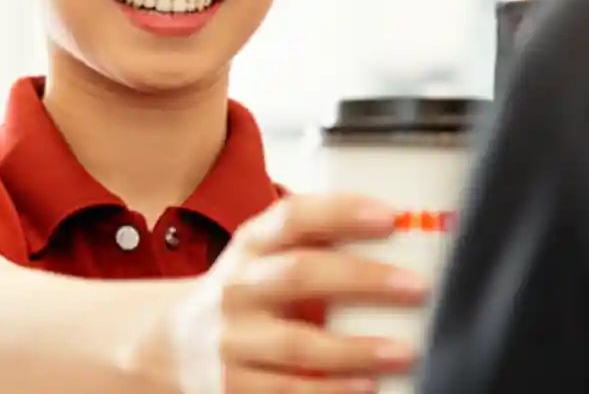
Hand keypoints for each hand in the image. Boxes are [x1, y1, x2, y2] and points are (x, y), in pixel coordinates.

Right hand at [161, 194, 426, 392]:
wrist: (172, 344)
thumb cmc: (246, 295)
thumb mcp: (264, 258)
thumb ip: (315, 244)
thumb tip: (405, 236)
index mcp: (250, 247)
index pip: (292, 217)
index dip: (340, 211)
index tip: (390, 216)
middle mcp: (238, 289)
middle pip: (297, 275)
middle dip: (361, 279)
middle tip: (416, 286)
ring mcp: (233, 342)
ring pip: (296, 345)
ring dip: (355, 349)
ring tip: (404, 351)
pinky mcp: (233, 388)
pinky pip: (288, 393)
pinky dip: (330, 393)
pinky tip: (368, 388)